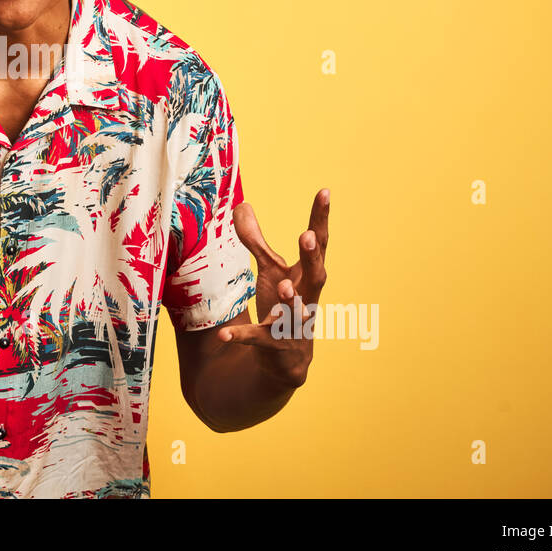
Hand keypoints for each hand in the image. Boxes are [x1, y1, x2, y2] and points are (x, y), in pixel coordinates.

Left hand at [217, 188, 330, 386]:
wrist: (286, 359)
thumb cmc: (282, 305)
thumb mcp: (270, 271)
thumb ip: (256, 241)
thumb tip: (241, 205)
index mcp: (307, 277)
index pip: (318, 245)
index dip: (321, 219)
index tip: (325, 192)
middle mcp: (307, 299)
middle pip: (317, 277)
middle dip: (314, 257)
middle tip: (308, 236)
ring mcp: (294, 324)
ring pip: (296, 312)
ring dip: (291, 301)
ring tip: (285, 288)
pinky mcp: (275, 344)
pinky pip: (259, 339)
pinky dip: (242, 336)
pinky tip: (226, 335)